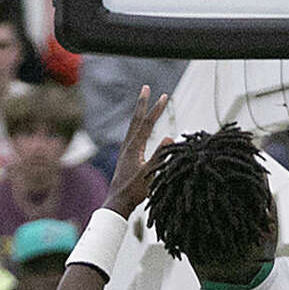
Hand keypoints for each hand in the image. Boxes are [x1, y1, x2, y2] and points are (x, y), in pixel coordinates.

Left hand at [103, 89, 171, 218]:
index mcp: (134, 147)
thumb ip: (159, 156)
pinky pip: (132, 135)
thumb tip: (170, 138)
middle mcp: (128, 145)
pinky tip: (138, 129)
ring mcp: (125, 150)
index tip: (164, 96)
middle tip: (146, 88)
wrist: (118, 202)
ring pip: (133, 126)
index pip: (147, 124)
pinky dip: (137, 126)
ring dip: (139, 113)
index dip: (156, 109)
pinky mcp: (125, 157)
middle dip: (142, 103)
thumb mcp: (149, 173)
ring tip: (142, 103)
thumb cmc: (134, 190)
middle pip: (136, 119)